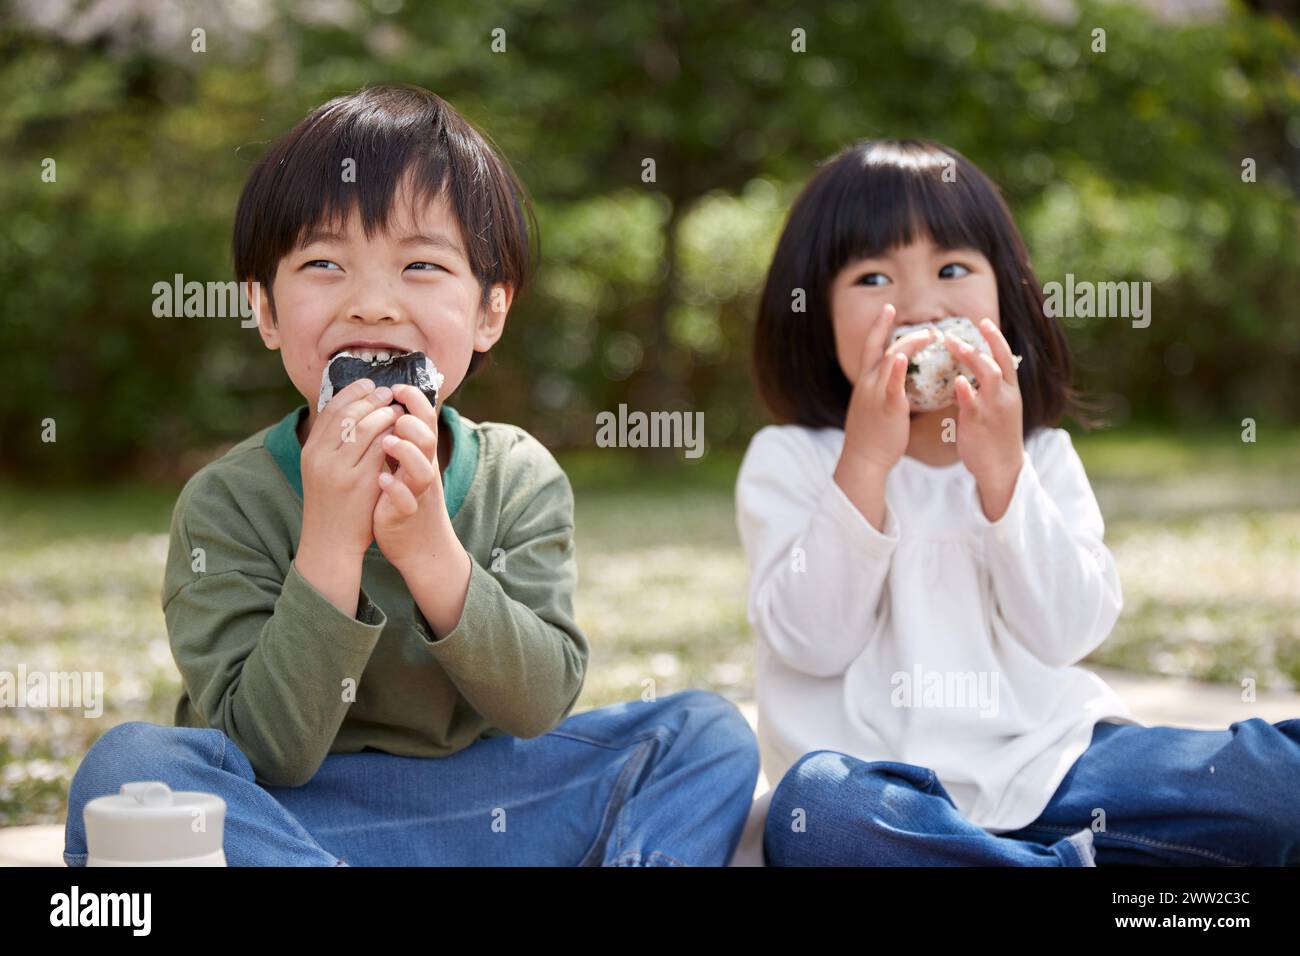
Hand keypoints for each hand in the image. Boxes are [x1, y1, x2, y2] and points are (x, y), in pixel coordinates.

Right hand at [300, 379, 398, 559]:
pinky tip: (402, 432)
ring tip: (397, 410)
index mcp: (311, 451)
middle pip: (350, 414)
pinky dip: (393, 436)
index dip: (352, 392)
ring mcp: (341, 470)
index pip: (331, 409)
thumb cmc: (330, 504)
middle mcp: (322, 458)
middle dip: (372, 399)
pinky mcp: (362, 483)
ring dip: (386, 414)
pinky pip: (381, 450)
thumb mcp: (320, 470)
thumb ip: (331, 442)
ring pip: (367, 428)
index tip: (369, 383)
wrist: (329, 542)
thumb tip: (350, 408)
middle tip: (389, 392)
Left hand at [372, 383, 449, 570]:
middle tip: (395, 416)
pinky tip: (381, 480)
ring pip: (422, 470)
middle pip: (428, 439)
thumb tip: (382, 404)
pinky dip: (395, 490)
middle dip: (412, 423)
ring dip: (406, 453)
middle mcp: (423, 470)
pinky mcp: (406, 515)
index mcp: (420, 454)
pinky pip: (406, 501)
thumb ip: (400, 437)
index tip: (397, 387)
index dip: (415, 401)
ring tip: (388, 442)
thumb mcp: (405, 464)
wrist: (420, 545)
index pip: (425, 419)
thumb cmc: (405, 498)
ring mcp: (417, 493)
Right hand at [840, 302, 937, 474]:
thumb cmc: (872, 437)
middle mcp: (868, 384)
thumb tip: (900, 383)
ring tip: (928, 334)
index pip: (870, 347)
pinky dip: (897, 369)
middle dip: (884, 325)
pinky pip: (891, 385)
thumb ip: (885, 391)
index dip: (878, 326)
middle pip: (877, 347)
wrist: (863, 459)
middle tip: (896, 309)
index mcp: (865, 383)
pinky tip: (904, 356)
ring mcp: (876, 394)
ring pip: (889, 360)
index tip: (887, 309)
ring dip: (909, 344)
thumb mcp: (874, 408)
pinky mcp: (887, 408)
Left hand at [942, 317, 1025, 499]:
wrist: (1002, 468)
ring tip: (953, 343)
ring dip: (971, 356)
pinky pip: (973, 402)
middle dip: (984, 341)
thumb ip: (983, 393)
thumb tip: (964, 380)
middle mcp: (1005, 396)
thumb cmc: (995, 439)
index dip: (995, 338)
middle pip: (998, 361)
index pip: (1006, 358)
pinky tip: (957, 380)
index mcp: (1010, 391)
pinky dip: (965, 389)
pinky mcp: (978, 422)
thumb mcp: (995, 410)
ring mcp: (993, 408)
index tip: (983, 321)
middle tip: (964, 327)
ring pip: (988, 375)